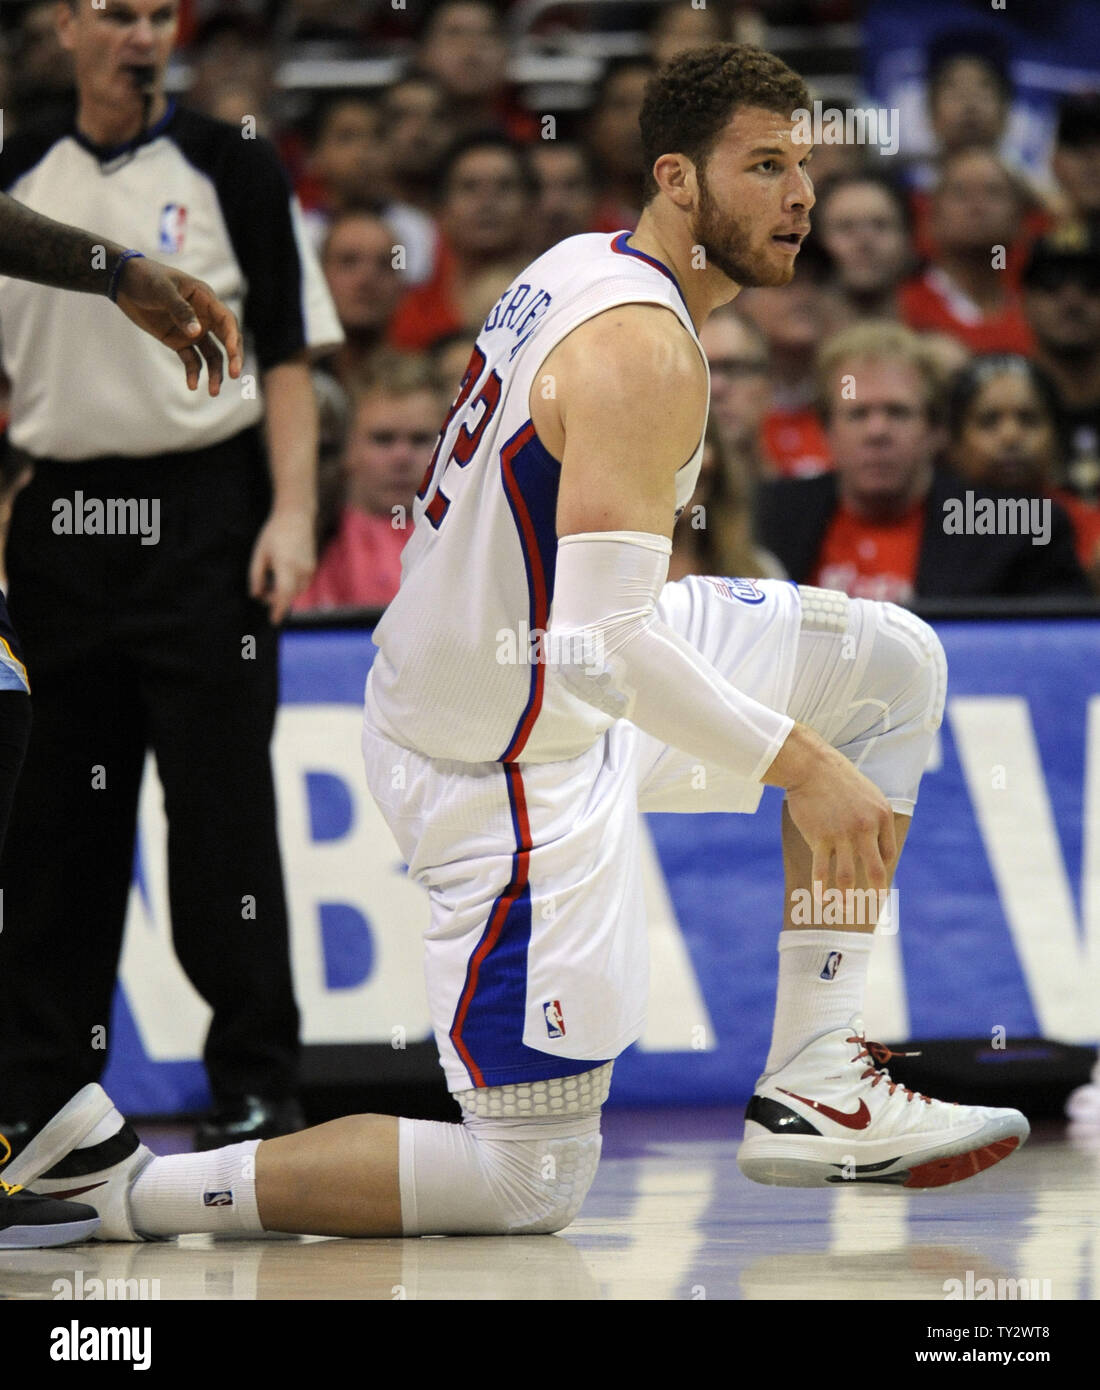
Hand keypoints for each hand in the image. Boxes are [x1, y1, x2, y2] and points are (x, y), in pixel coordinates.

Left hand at [113, 256, 243, 393]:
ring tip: (212, 392)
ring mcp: (193, 331)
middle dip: (232, 358)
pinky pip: (192, 360)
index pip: (226, 320)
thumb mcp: (162, 290)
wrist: (124, 282)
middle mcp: (204, 317)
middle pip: (226, 340)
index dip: (232, 337)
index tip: (233, 354)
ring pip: (212, 355)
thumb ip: (180, 310)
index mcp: (205, 299)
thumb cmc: (145, 278)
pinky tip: (192, 385)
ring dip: (215, 372)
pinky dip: (193, 373)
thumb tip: (197, 333)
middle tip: (235, 375)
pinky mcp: (179, 342)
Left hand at [248, 508, 315, 623]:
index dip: (278, 609)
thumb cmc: (274, 533)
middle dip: (277, 600)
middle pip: (290, 595)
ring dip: (284, 593)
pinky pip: (302, 583)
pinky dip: (291, 586)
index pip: (283, 594)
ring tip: (270, 585)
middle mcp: (301, 569)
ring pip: (297, 591)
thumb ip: (256, 576)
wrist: (296, 516)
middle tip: (262, 595)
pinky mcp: (312, 566)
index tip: (273, 621)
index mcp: (286, 565)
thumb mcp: (259, 554)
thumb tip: (256, 595)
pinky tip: (281, 577)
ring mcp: (309, 568)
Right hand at [767, 723, 896, 892]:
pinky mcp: (820, 837)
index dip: (881, 868)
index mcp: (881, 816)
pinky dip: (821, 888)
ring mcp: (842, 834)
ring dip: (846, 898)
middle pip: (874, 871)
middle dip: (874, 894)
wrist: (811, 766)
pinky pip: (822, 869)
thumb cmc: (838, 779)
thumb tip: (874, 844)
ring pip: (846, 876)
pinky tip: (821, 900)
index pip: (887, 853)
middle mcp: (865, 828)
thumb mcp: (867, 794)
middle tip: (871, 907)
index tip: (875, 882)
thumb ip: (874, 818)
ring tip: (845, 910)